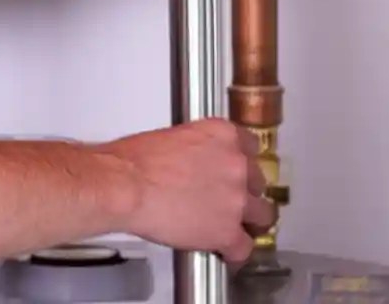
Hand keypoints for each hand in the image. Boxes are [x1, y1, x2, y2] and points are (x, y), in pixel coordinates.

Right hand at [101, 119, 273, 263]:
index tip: (235, 170)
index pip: (250, 147)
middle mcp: (237, 164)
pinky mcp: (227, 231)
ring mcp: (236, 199)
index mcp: (224, 136)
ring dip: (249, 221)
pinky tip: (227, 253)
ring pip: (262, 215)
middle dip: (244, 191)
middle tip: (227, 199)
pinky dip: (235, 252)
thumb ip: (196, 149)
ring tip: (236, 227)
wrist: (126, 185)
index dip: (240, 162)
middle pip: (257, 182)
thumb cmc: (135, 161)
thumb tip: (193, 162)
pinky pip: (244, 247)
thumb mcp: (173, 137)